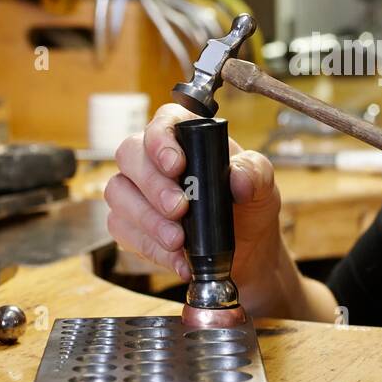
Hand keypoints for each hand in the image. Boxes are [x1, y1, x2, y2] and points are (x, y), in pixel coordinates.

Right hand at [105, 104, 282, 294]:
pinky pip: (123, 230)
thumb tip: (238, 180)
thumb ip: (255, 174)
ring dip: (147, 219)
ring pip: (118, 193)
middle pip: (130, 155)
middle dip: (153, 184)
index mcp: (187, 137)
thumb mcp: (263, 186)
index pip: (163, 122)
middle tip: (179, 208)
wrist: (246, 250)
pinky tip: (176, 259)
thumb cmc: (248, 205)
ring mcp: (136, 191)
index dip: (161, 140)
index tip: (176, 164)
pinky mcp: (129, 224)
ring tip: (177, 240)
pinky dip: (150, 248)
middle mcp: (153, 158)